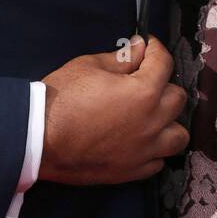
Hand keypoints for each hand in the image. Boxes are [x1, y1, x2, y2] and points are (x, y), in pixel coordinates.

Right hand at [38, 34, 189, 185]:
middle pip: (177, 99)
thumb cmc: (62, 97)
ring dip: (168, 122)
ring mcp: (145, 150)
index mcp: (144, 92)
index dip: (155, 49)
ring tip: (151, 115)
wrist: (38, 139)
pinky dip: (154, 150)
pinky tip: (139, 141)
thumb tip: (140, 48)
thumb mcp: (90, 66)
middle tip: (144, 80)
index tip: (147, 46)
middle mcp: (152, 122)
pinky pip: (159, 161)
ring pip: (178, 135)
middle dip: (163, 84)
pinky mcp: (132, 171)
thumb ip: (122, 58)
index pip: (164, 63)